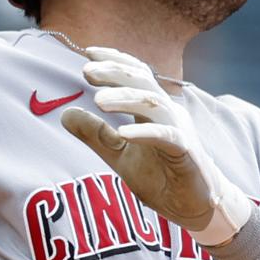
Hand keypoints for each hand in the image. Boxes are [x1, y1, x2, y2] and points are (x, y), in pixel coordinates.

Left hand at [57, 46, 253, 244]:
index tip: (88, 52)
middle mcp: (167, 113)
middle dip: (115, 73)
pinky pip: (166, 137)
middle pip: (143, 82)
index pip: (136, 74)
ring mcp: (179, 131)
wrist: (194, 207)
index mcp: (153, 109)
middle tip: (87, 71)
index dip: (115, 60)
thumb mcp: (119, 156)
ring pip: (153, 104)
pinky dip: (145, 133)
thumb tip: (65, 114)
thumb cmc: (162, 178)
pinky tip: (123, 133)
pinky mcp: (186, 153)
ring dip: (126, 98)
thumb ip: (95, 135)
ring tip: (98, 100)